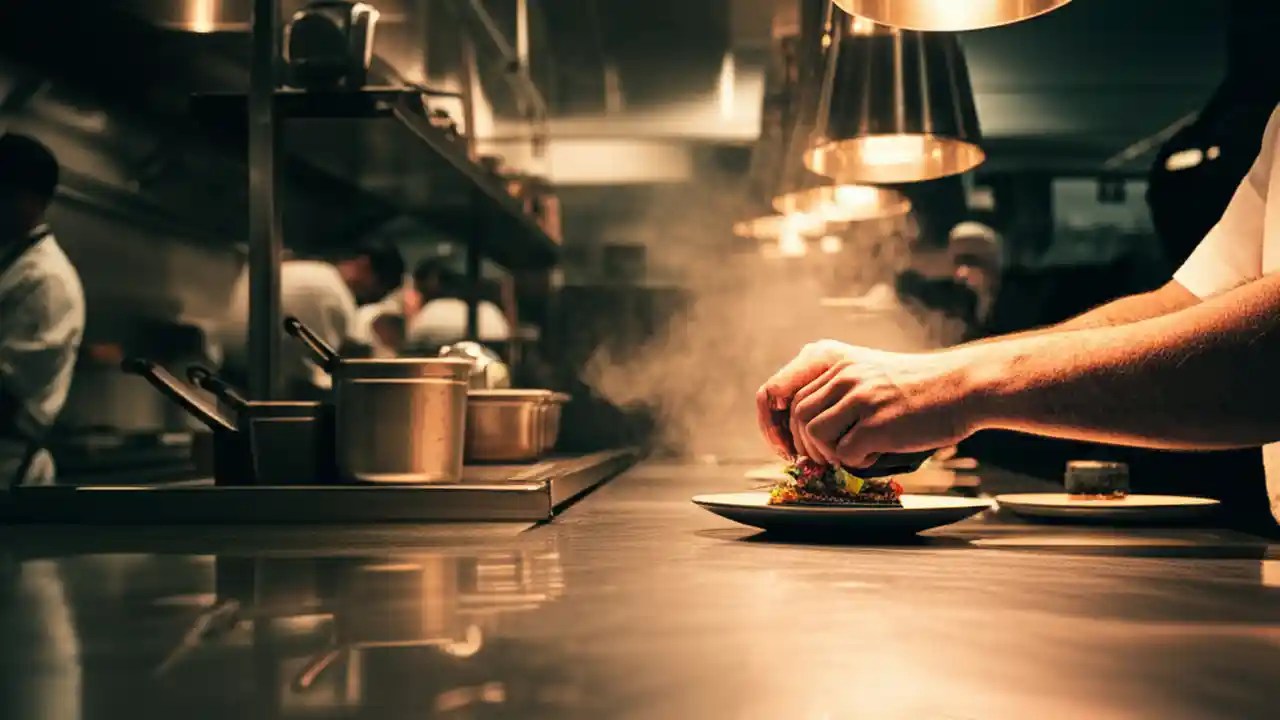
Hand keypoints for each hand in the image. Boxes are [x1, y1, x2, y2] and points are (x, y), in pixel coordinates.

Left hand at [760, 341, 979, 465]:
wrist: (962, 387)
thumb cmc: (917, 388)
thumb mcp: (868, 372)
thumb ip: (835, 389)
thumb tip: (802, 433)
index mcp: (834, 358)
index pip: (780, 392)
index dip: (775, 425)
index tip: (785, 446)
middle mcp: (842, 373)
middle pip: (796, 417)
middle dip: (803, 446)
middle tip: (823, 461)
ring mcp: (860, 396)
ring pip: (814, 435)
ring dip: (827, 454)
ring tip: (852, 455)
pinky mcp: (877, 422)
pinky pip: (844, 453)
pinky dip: (855, 462)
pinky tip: (875, 453)